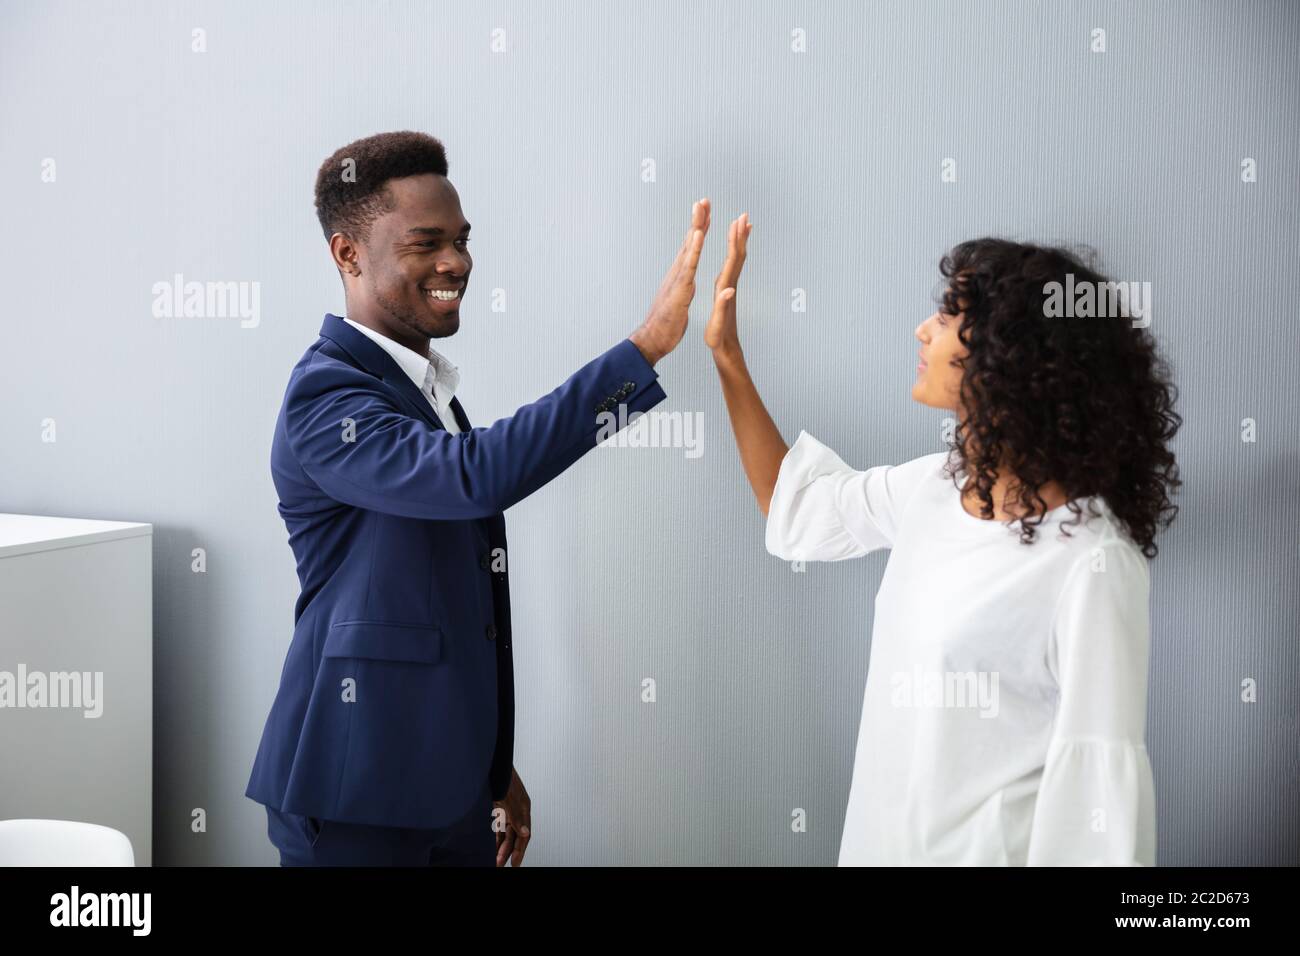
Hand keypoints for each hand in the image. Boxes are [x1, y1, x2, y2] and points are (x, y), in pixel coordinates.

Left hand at [492, 766, 530, 865]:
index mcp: (524, 807)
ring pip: (506, 832)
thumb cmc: (502, 774)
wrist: (492, 761)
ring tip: (495, 859)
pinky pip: (499, 826)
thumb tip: (525, 832)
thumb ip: (517, 816)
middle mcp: (517, 809)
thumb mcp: (508, 797)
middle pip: (515, 835)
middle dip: (508, 851)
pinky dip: (496, 836)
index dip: (520, 850)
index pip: (525, 834)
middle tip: (501, 864)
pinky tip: (491, 844)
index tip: (515, 863)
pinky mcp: (499, 806)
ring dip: (501, 846)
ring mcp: (508, 808)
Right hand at [630, 198, 710, 365]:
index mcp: (680, 275)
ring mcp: (677, 278)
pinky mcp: (679, 288)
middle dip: (697, 219)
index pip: (691, 248)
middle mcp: (677, 272)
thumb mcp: (679, 301)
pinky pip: (689, 265)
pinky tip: (699, 234)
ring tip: (702, 207)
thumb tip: (686, 280)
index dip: (699, 229)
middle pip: (689, 241)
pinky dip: (694, 248)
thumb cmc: (666, 324)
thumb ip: (683, 288)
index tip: (705, 212)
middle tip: (704, 199)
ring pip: (689, 248)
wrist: (654, 339)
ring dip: (696, 226)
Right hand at [705, 212, 750, 359]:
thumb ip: (722, 308)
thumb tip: (729, 290)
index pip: (732, 260)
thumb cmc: (718, 339)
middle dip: (740, 234)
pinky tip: (733, 249)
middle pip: (737, 255)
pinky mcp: (727, 291)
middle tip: (744, 215)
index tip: (737, 222)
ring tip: (742, 224)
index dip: (735, 240)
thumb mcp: (717, 325)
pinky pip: (732, 267)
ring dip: (739, 241)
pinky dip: (734, 253)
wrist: (727, 349)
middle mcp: (729, 285)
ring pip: (736, 259)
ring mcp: (729, 287)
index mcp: (725, 288)